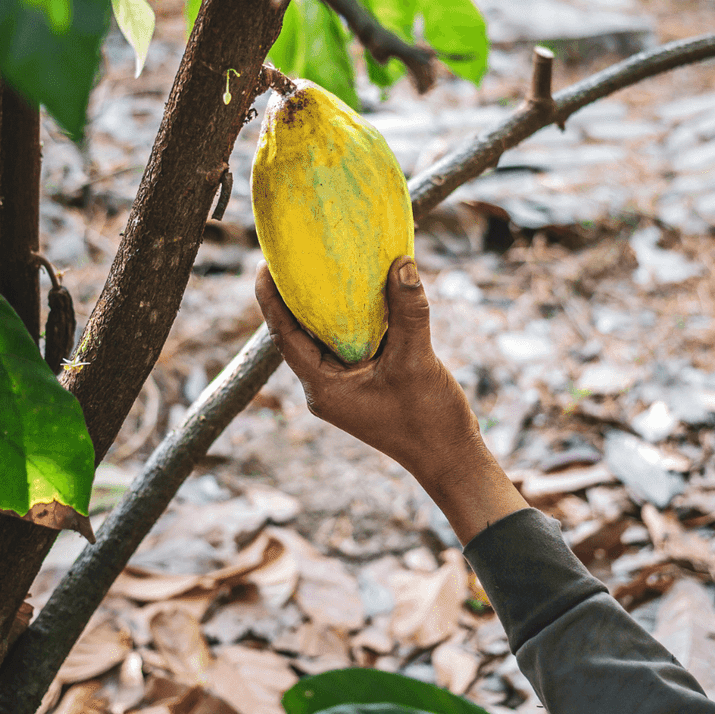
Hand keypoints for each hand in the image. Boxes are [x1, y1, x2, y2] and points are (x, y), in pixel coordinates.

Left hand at [254, 257, 525, 542]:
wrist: (450, 458)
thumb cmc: (427, 420)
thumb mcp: (415, 361)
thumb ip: (406, 312)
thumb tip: (400, 263)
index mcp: (322, 387)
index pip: (283, 335)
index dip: (270, 299)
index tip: (264, 264)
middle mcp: (326, 386)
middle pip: (301, 332)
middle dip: (299, 295)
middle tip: (298, 255)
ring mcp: (345, 385)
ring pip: (328, 336)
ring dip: (329, 304)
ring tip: (328, 264)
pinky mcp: (365, 382)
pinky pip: (352, 342)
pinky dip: (356, 318)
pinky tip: (368, 290)